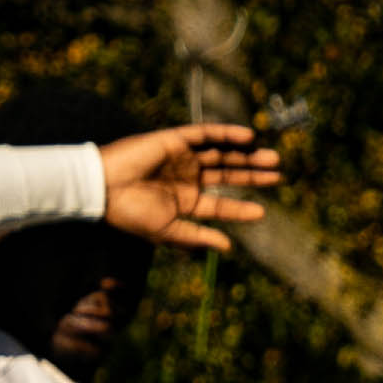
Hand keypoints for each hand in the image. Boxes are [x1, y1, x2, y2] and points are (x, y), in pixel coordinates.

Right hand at [94, 122, 279, 250]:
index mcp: (185, 201)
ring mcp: (182, 158)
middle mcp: (187, 178)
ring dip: (247, 154)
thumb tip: (229, 248)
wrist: (103, 189)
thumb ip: (198, 236)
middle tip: (280, 174)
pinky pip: (205, 133)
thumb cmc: (131, 213)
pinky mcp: (174, 140)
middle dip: (253, 174)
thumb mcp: (168, 230)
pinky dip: (226, 133)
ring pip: (222, 154)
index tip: (263, 212)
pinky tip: (248, 137)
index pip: (221, 205)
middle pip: (228, 175)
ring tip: (272, 157)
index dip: (241, 208)